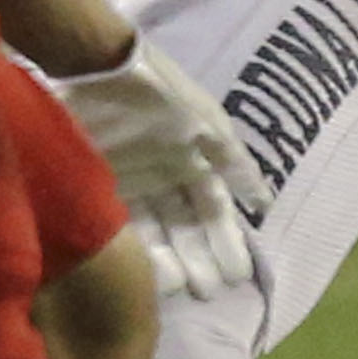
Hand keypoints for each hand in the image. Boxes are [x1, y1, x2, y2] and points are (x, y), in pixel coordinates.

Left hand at [50, 35, 266, 301]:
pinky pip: (121, 223)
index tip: (237, 275)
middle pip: (185, 224)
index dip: (225, 240)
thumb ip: (233, 161)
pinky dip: (137, 247)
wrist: (93, 65)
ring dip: (171, 260)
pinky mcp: (99, 183)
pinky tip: (148, 273)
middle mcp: (163, 174)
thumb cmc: (155, 92)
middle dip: (200, 258)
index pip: (213, 207)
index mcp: (192, 157)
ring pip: (156, 229)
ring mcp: (131, 179)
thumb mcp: (204, 123)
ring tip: (185, 289)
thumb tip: (264, 201)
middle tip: (211, 293)